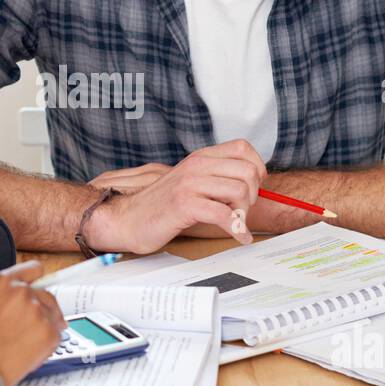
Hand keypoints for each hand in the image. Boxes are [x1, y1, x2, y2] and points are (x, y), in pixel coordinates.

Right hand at [0, 260, 64, 385]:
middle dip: (43, 310)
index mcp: (4, 282)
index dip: (38, 281)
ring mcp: (38, 311)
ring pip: (53, 317)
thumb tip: (27, 299)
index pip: (34, 269)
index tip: (41, 288)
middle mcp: (23, 292)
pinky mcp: (50, 332)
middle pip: (47, 295)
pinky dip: (47, 344)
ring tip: (25, 343)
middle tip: (32, 327)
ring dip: (44, 328)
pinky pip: (56, 336)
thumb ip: (8, 298)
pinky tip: (30, 352)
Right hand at [83, 139, 266, 253]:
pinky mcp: (185, 205)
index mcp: (200, 157)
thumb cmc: (160, 206)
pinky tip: (239, 237)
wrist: (127, 219)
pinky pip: (225, 215)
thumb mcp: (190, 183)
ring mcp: (189, 184)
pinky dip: (238, 229)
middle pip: (248, 171)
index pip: (243, 148)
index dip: (257, 168)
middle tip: (241, 210)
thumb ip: (214, 178)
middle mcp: (196, 165)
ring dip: (244, 212)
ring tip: (234, 222)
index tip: (253, 187)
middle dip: (253, 195)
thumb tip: (250, 184)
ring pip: (240, 191)